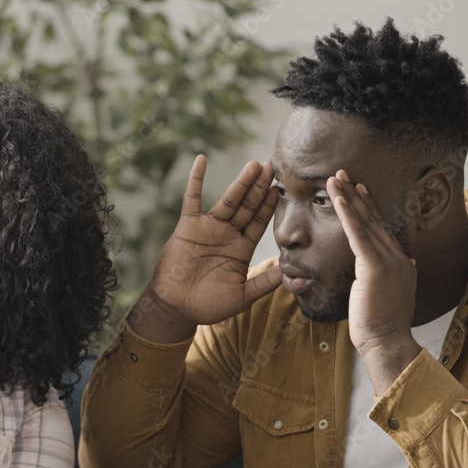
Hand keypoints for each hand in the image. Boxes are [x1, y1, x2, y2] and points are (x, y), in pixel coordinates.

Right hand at [131, 155, 281, 342]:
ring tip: (254, 165)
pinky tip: (201, 160)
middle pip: (247, 206)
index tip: (282, 188)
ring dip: (240, 182)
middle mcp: (227, 234)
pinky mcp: (188, 226)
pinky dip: (196, 180)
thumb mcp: (242, 296)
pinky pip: (192, 199)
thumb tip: (291, 274)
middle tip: (273, 167)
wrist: (176, 308)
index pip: (259, 222)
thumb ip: (264, 283)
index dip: (270, 205)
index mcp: (241, 249)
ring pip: (227, 200)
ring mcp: (208, 228)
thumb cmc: (207, 306)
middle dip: (260, 188)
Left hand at [327, 170, 420, 390]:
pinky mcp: (374, 268)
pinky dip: (348, 215)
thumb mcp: (393, 294)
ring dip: (348, 197)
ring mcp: (388, 261)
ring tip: (335, 178)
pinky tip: (338, 199)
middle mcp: (397, 256)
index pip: (381, 228)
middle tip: (343, 173)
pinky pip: (358, 235)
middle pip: (373, 218)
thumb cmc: (384, 325)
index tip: (359, 188)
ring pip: (364, 222)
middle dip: (356, 194)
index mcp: (400, 262)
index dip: (369, 206)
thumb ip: (397, 275)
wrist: (387, 343)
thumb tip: (407, 262)